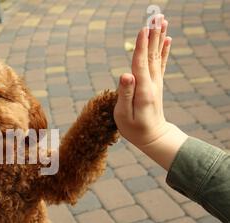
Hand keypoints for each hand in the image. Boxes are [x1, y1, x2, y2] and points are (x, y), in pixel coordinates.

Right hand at [113, 15, 187, 169]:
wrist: (153, 137)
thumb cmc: (134, 128)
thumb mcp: (124, 115)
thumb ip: (125, 94)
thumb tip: (126, 74)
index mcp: (142, 89)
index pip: (141, 63)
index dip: (142, 46)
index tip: (144, 29)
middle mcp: (152, 83)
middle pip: (151, 55)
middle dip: (153, 35)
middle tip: (155, 17)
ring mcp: (156, 83)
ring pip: (157, 56)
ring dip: (159, 38)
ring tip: (161, 21)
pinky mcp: (156, 84)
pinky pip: (160, 63)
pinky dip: (164, 50)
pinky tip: (167, 39)